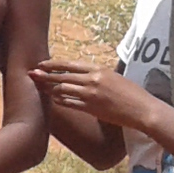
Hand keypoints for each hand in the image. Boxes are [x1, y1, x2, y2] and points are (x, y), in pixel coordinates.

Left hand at [32, 60, 166, 131]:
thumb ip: (99, 75)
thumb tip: (87, 73)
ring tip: (38, 87)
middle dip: (44, 75)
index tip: (42, 64)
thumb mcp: (115, 77)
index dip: (53, 64)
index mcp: (98, 69)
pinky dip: (60, 101)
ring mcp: (91, 95)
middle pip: (62, 76)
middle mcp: (92, 80)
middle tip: (31, 74)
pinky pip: (70, 104)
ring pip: (63, 90)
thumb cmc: (132, 93)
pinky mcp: (91, 108)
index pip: (70, 64)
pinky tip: (53, 100)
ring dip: (49, 89)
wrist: (142, 109)